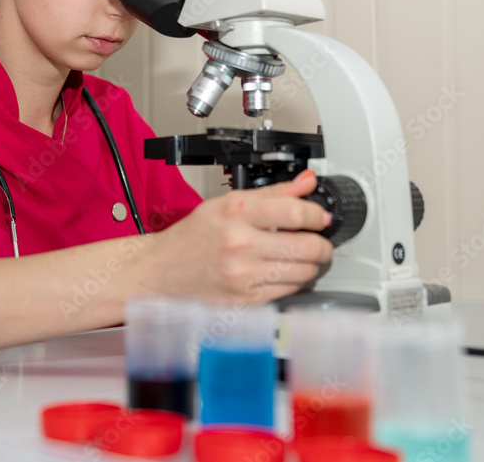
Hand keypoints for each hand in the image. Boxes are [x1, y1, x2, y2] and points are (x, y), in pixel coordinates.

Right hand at [140, 169, 332, 304]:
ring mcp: (243, 275)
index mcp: (236, 213)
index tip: (320, 218)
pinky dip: (292, 282)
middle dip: (322, 244)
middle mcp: (239, 244)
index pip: (296, 213)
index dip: (317, 216)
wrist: (160, 272)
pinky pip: (288, 292)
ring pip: (304, 273)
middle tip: (318, 241)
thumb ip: (272, 193)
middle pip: (308, 247)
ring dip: (310, 265)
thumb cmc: (192, 237)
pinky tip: (280, 272)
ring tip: (299, 257)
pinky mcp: (245, 300)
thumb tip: (306, 183)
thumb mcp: (227, 203)